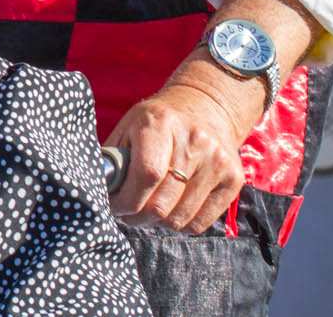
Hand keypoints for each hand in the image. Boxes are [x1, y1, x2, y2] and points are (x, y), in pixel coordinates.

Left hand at [106, 67, 254, 231]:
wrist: (207, 108)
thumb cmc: (158, 122)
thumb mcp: (130, 126)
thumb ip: (113, 157)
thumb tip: (98, 191)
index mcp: (160, 123)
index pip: (146, 174)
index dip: (126, 200)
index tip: (114, 206)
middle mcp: (194, 142)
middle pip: (161, 203)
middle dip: (137, 217)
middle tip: (128, 214)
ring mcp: (217, 162)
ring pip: (180, 218)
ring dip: (158, 223)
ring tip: (148, 210)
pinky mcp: (234, 180)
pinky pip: (201, 223)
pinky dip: (181, 224)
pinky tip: (172, 209)